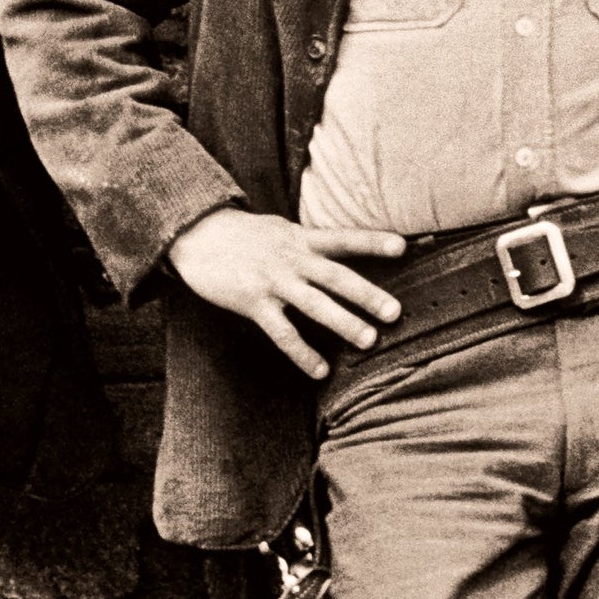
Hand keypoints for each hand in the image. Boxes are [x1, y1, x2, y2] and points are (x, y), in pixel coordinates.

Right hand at [168, 207, 404, 380]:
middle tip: (394, 312)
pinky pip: (283, 333)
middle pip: (335, 276)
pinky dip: (302, 353)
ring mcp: (273, 281)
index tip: (402, 247)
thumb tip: (337, 245)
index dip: (372, 242)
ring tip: (369, 341)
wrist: (196, 235)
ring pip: (314, 305)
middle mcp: (291, 258)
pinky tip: (320, 370)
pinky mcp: (254, 303)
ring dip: (343, 322)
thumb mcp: (279, 228)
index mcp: (300, 239)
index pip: (343, 239)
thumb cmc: (242, 234)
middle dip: (366, 295)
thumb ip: (307, 240)